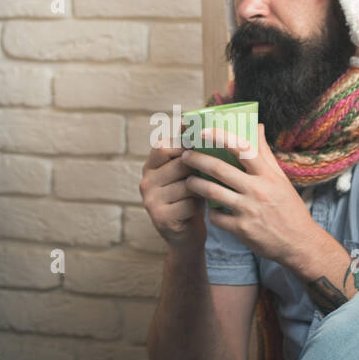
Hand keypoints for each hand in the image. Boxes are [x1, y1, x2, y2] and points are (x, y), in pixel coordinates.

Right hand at [140, 127, 207, 250]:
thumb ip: (186, 154)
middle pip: (179, 165)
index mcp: (149, 167)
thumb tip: (194, 121)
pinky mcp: (161, 218)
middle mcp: (145, 182)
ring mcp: (150, 200)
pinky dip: (200, 205)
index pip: (162, 146)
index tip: (201, 144)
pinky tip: (202, 208)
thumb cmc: (189, 199)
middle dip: (199, 168)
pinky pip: (189, 204)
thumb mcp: (185, 175)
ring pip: (186, 185)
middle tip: (212, 172)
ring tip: (209, 191)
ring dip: (202, 188)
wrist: (186, 237)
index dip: (183, 143)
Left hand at [180, 123, 313, 265]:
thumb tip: (257, 126)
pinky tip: (209, 209)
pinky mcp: (241, 230)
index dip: (221, 137)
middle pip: (219, 169)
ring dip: (195, 184)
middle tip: (185, 155)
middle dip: (197, 159)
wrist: (300, 245)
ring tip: (188, 180)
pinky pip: (216, 217)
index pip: (243, 149)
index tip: (204, 132)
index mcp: (268, 176)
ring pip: (211, 191)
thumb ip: (265, 153)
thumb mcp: (281, 180)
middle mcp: (258, 191)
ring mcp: (248, 211)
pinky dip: (210, 212)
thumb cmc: (290, 208)